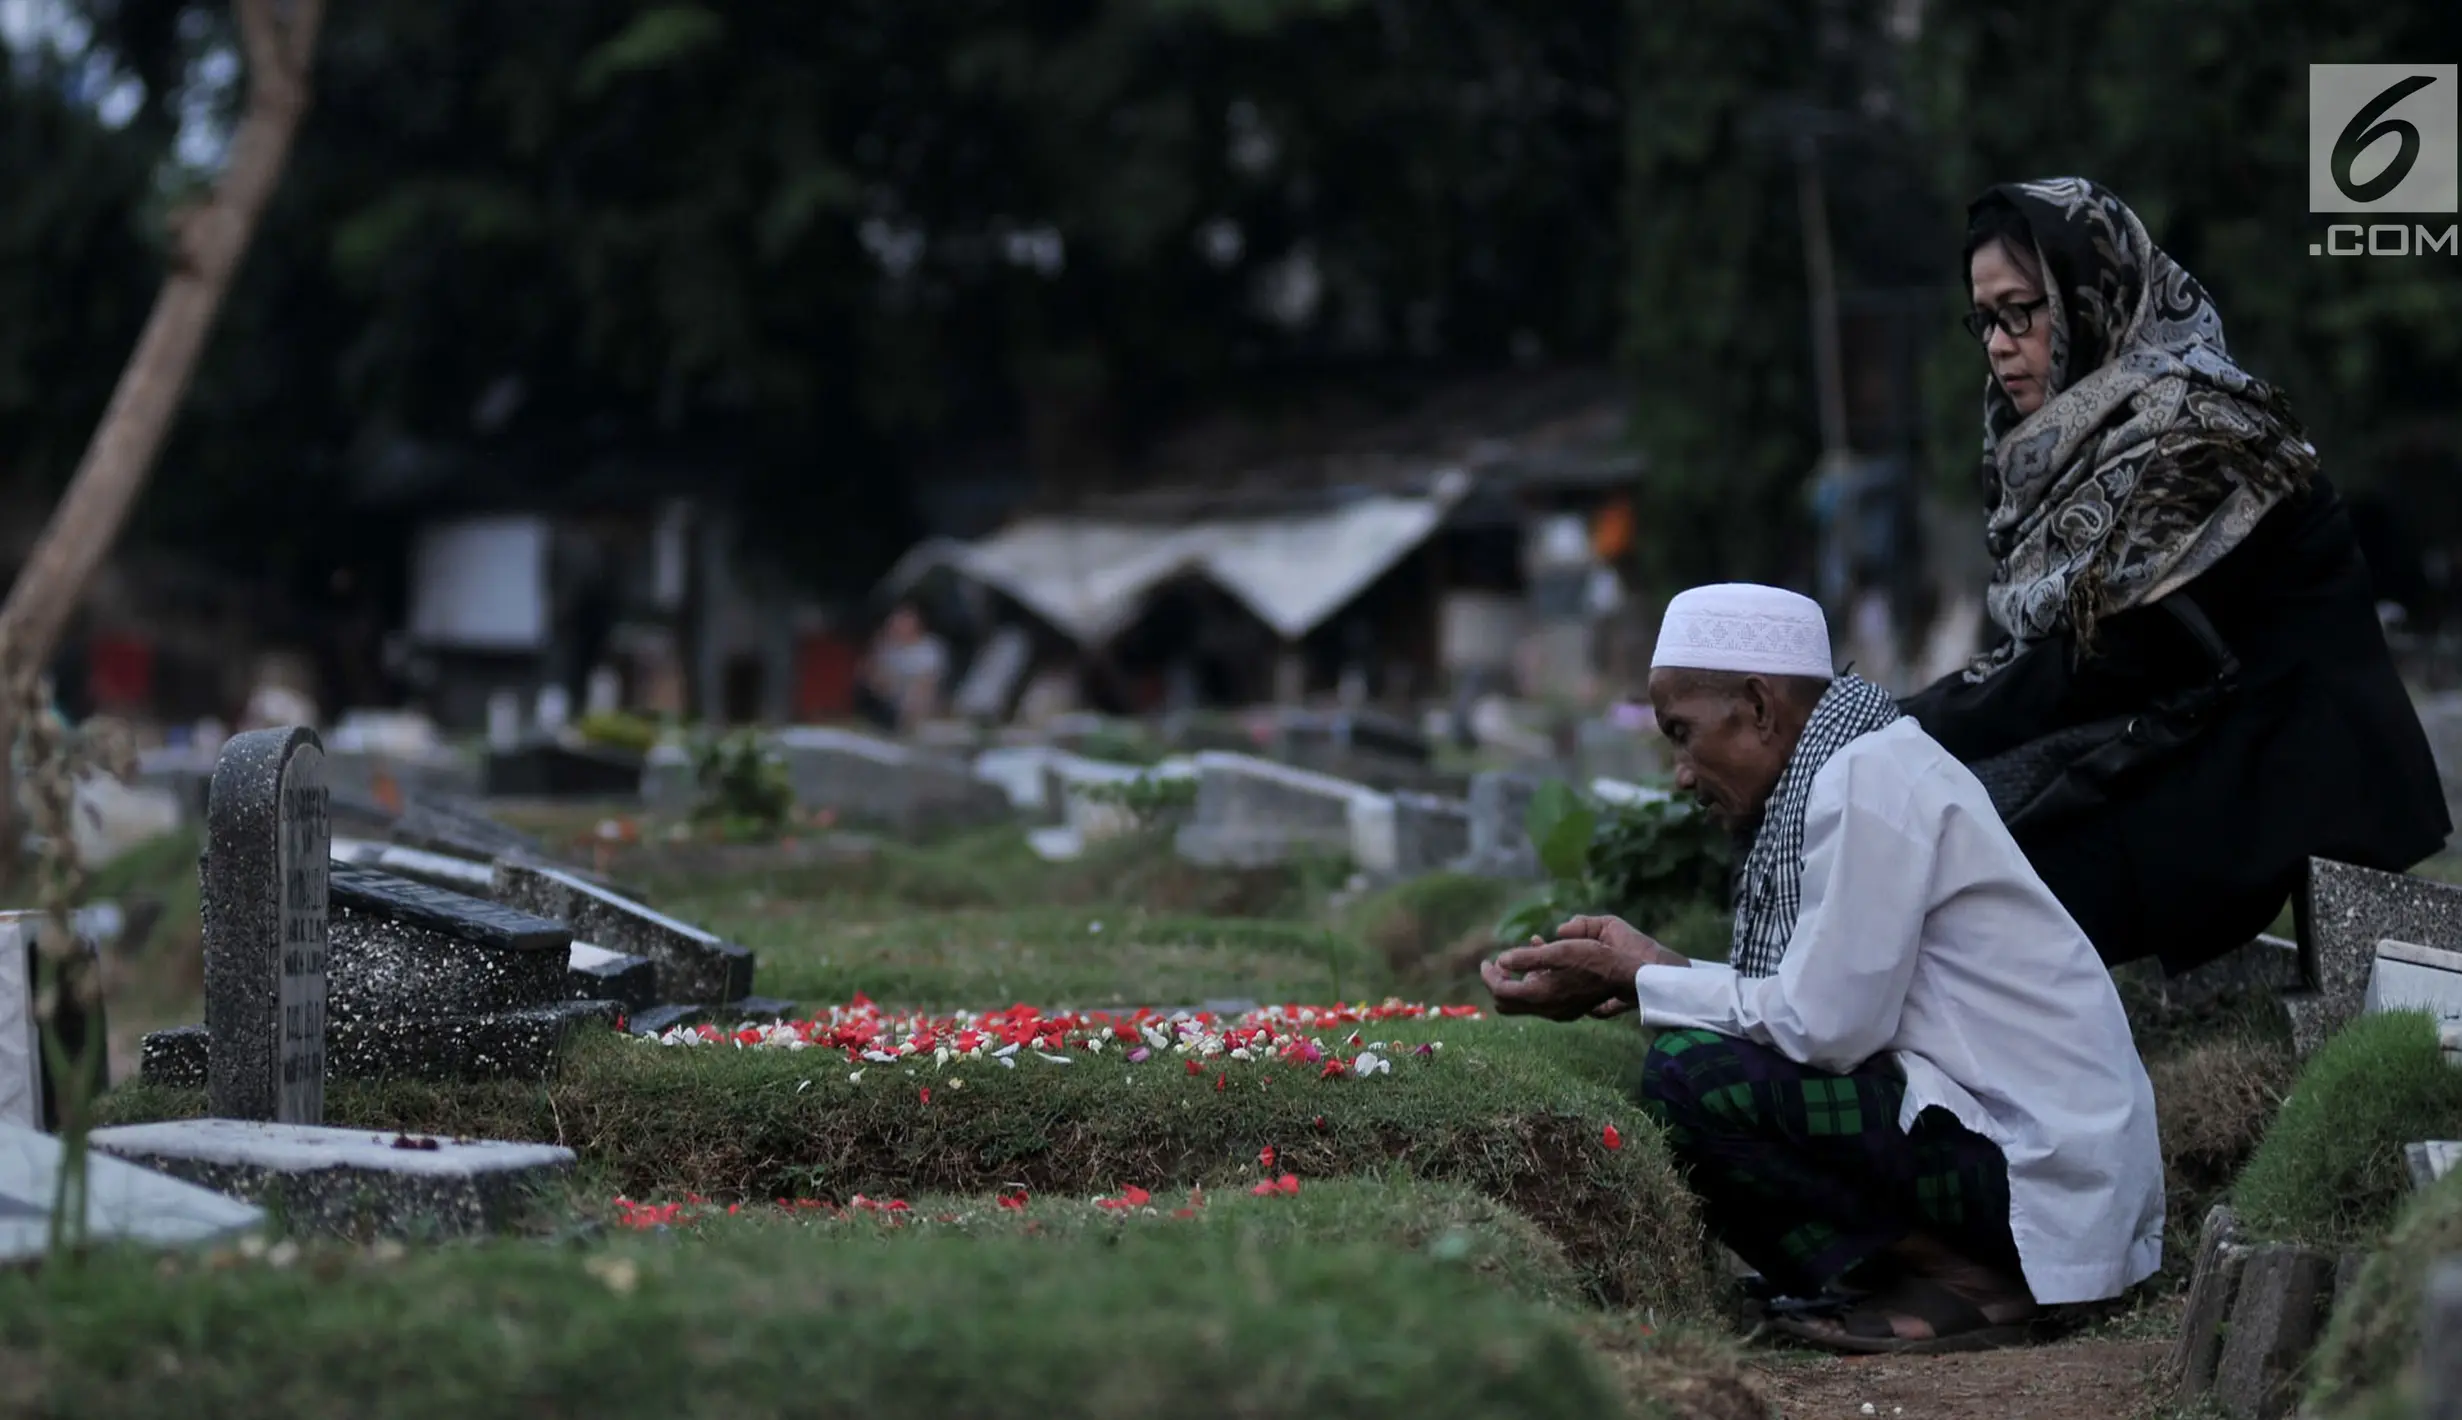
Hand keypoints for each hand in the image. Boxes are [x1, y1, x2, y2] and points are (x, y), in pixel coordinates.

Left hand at [1479, 915, 1685, 1021]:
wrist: (1624, 977)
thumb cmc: (1592, 959)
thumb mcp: (1558, 951)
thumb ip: (1527, 957)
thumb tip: (1501, 960)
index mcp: (1539, 994)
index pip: (1500, 990)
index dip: (1488, 975)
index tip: (1486, 961)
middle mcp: (1546, 1008)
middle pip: (1507, 1003)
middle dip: (1497, 983)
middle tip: (1497, 964)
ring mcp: (1557, 1012)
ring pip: (1523, 1002)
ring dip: (1516, 982)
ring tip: (1520, 959)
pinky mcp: (1567, 1009)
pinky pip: (1539, 1001)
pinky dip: (1532, 985)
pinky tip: (1541, 966)